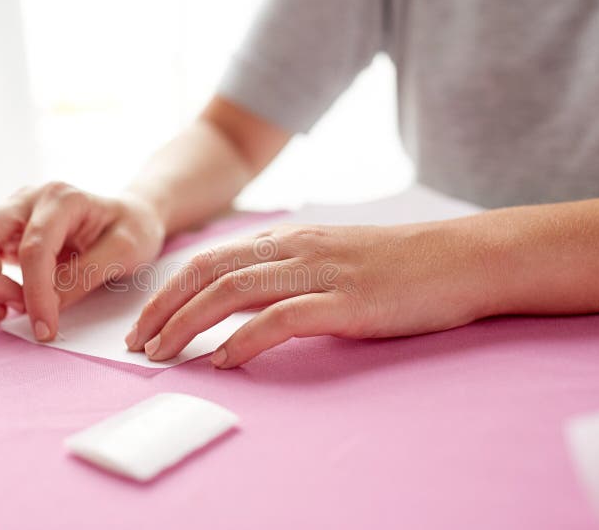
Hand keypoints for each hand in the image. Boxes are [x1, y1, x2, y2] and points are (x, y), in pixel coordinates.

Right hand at [0, 182, 164, 339]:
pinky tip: (5, 303)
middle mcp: (29, 199)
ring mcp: (13, 213)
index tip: (46, 328)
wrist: (131, 216)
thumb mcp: (126, 251)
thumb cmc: (133, 229)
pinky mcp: (6, 232)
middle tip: (15, 312)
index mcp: (63, 199)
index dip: (35, 293)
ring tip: (6, 312)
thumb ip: (86, 275)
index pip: (34, 247)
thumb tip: (49, 304)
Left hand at [126, 223, 491, 367]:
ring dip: (190, 324)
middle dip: (164, 308)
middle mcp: (294, 248)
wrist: (460, 258)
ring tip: (164, 353)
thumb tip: (238, 304)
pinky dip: (245, 339)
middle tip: (138, 343)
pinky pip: (282, 317)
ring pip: (234, 291)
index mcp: (286, 239)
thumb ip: (283, 273)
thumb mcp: (327, 257)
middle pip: (208, 273)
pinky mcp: (346, 300)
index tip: (144, 322)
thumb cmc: (395, 264)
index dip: (169, 291)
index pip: (209, 260)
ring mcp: (319, 271)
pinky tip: (224, 359)